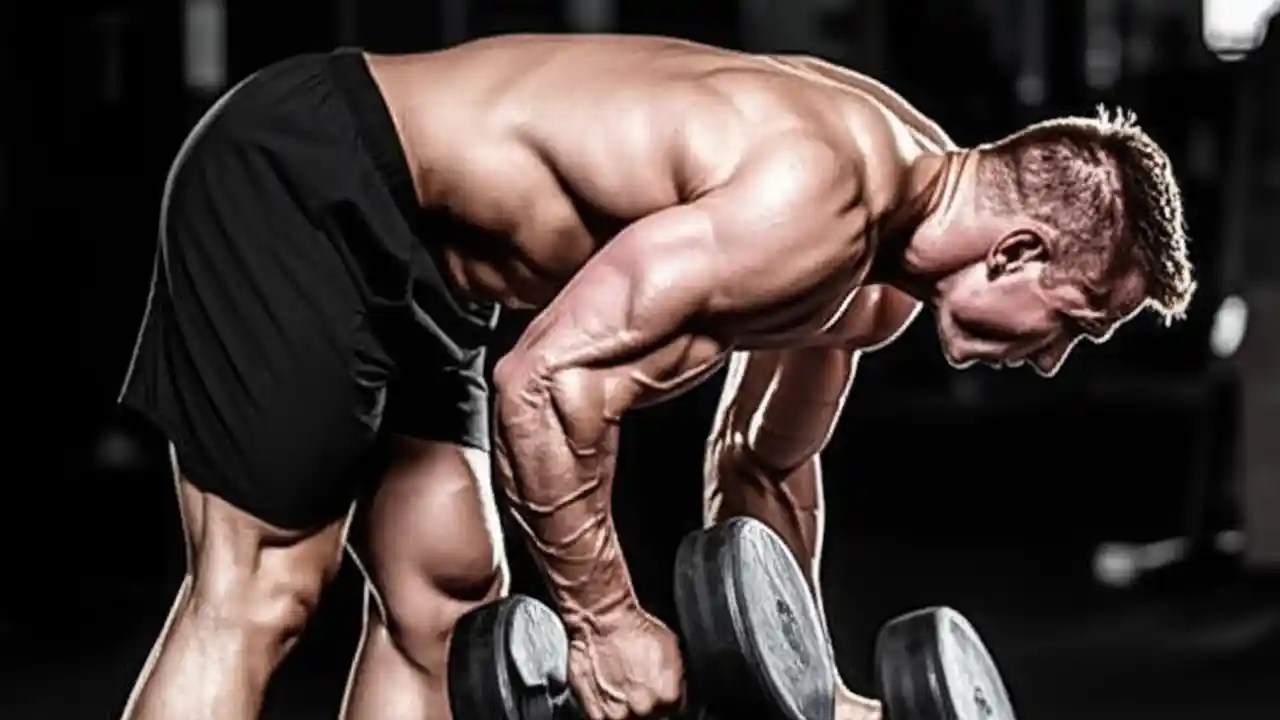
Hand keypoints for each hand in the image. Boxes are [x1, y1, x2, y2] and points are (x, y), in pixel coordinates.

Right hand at [566, 608, 684, 718]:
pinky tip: (606, 688)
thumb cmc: (634, 628)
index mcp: (669, 697)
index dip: (663, 698)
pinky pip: (604, 719)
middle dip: (645, 704)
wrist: (602, 621)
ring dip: (624, 707)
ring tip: (619, 685)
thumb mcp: (672, 647)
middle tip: (636, 684)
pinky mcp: (595, 714)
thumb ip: (675, 678)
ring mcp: (618, 715)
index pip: (673, 711)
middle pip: (649, 717)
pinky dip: (604, 708)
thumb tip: (675, 690)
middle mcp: (644, 710)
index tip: (656, 690)